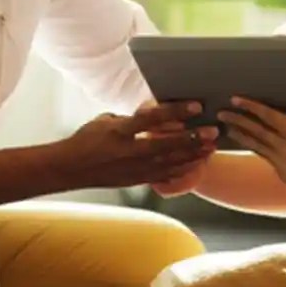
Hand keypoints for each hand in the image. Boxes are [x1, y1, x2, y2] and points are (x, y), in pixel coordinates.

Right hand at [61, 102, 216, 189]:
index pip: (153, 119)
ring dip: (193, 155)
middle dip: (194, 138)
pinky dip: (182, 171)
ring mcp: (134, 169)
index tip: (196, 106)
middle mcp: (129, 151)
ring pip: (171, 163)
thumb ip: (132, 117)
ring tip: (212, 148)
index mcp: (120, 131)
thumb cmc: (87, 138)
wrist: (71, 168)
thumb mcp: (107, 120)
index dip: (176, 111)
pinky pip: (164, 177)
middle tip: (214, 131)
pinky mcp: (136, 180)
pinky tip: (196, 166)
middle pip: (169, 145)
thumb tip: (153, 111)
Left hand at [218, 88, 285, 184]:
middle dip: (237, 121)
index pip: (270, 118)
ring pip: (258, 148)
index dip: (251, 107)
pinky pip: (267, 158)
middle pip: (258, 133)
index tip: (235, 99)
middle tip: (220, 112)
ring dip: (242, 136)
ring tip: (226, 127)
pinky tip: (247, 140)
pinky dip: (256, 148)